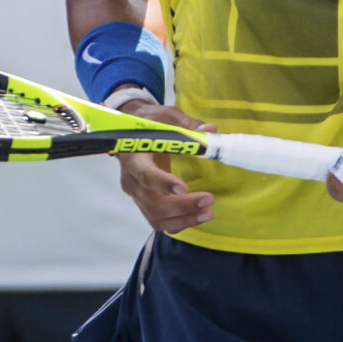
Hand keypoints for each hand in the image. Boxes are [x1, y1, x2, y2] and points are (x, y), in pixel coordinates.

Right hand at [114, 100, 215, 234]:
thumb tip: (211, 130)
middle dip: (182, 206)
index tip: (184, 188)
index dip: (163, 183)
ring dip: (184, 219)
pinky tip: (198, 216)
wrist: (131, 134)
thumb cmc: (148, 125)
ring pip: (157, 217)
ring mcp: (138, 196)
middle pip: (153, 203)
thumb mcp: (166, 118)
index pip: (145, 175)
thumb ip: (188, 126)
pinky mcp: (146, 204)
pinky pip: (161, 222)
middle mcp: (132, 181)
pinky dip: (180, 223)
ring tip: (208, 213)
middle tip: (208, 199)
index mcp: (133, 157)